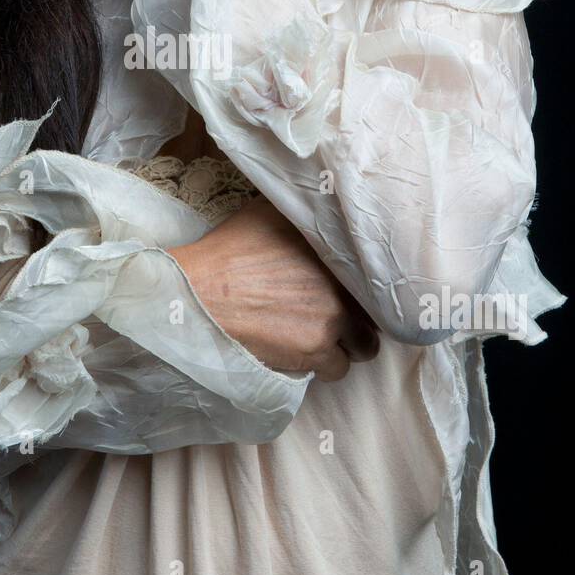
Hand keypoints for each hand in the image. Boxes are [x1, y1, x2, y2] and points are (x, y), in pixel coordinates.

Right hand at [166, 194, 379, 379]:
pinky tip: (306, 352)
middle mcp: (341, 285)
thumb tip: (317, 206)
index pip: (374, 275)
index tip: (351, 291)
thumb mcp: (267, 212)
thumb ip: (302, 213)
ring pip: (363, 346)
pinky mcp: (314, 352)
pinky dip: (325, 364)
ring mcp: (331, 320)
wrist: (199, 295)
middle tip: (337, 315)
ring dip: (346, 344)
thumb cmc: (228, 252)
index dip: (364, 286)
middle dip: (360, 317)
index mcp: (333, 251)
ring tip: (321, 337)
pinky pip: (337, 368)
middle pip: (375, 312)